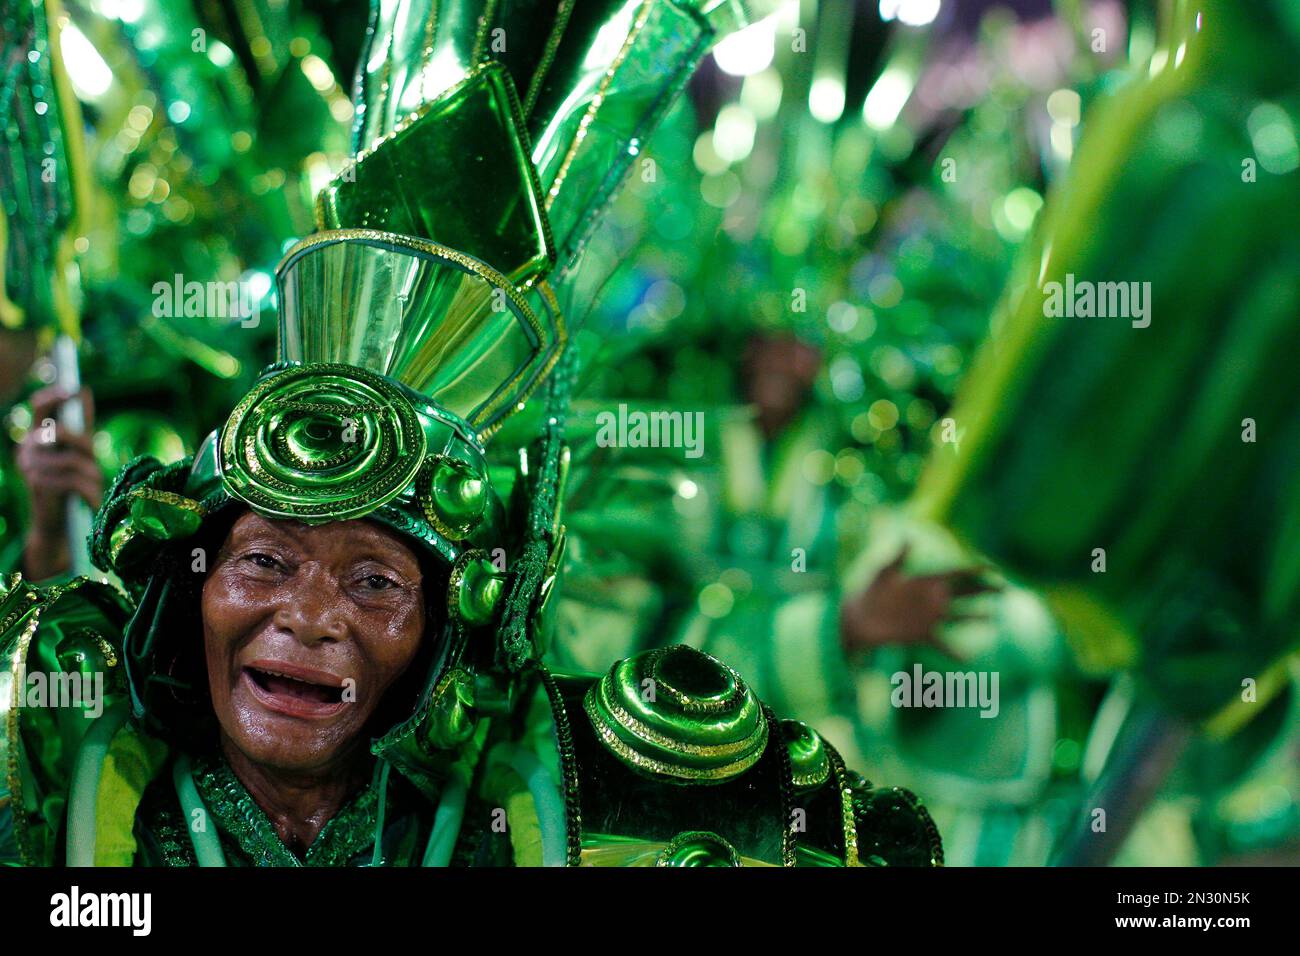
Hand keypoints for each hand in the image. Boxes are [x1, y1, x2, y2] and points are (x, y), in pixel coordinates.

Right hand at [16, 385, 100, 579]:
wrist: (57, 523)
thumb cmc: (70, 482)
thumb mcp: (77, 451)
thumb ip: (80, 424)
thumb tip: (84, 390)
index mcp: (35, 436)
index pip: (39, 407)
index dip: (55, 396)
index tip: (74, 390)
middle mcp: (27, 449)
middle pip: (60, 433)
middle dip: (85, 445)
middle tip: (95, 458)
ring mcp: (30, 469)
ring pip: (72, 461)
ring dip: (91, 474)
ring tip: (94, 485)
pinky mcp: (39, 488)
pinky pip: (74, 482)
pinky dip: (89, 492)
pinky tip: (91, 501)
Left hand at [840, 544, 996, 652]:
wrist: (857, 617)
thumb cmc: (869, 590)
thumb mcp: (882, 572)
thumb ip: (895, 558)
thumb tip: (905, 538)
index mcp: (925, 579)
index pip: (955, 571)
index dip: (974, 569)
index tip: (993, 567)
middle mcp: (932, 597)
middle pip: (964, 592)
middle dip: (984, 589)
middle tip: (1004, 588)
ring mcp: (929, 617)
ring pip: (959, 616)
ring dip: (976, 616)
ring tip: (994, 616)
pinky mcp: (922, 635)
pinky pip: (943, 644)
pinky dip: (955, 652)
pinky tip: (969, 658)